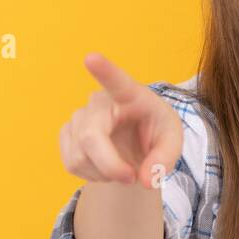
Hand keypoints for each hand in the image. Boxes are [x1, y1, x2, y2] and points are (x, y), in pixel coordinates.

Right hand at [59, 52, 183, 188]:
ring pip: (80, 157)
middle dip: (110, 166)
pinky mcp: (66, 133)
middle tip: (131, 178)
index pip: (116, 81)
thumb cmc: (154, 132)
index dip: (103, 70)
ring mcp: (78, 116)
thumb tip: (146, 180)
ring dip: (105, 174)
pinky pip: (72, 163)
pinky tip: (104, 165)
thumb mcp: (172, 142)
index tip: (91, 58)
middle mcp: (99, 101)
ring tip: (122, 166)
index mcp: (130, 95)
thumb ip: (165, 159)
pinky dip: (92, 175)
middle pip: (91, 138)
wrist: (136, 140)